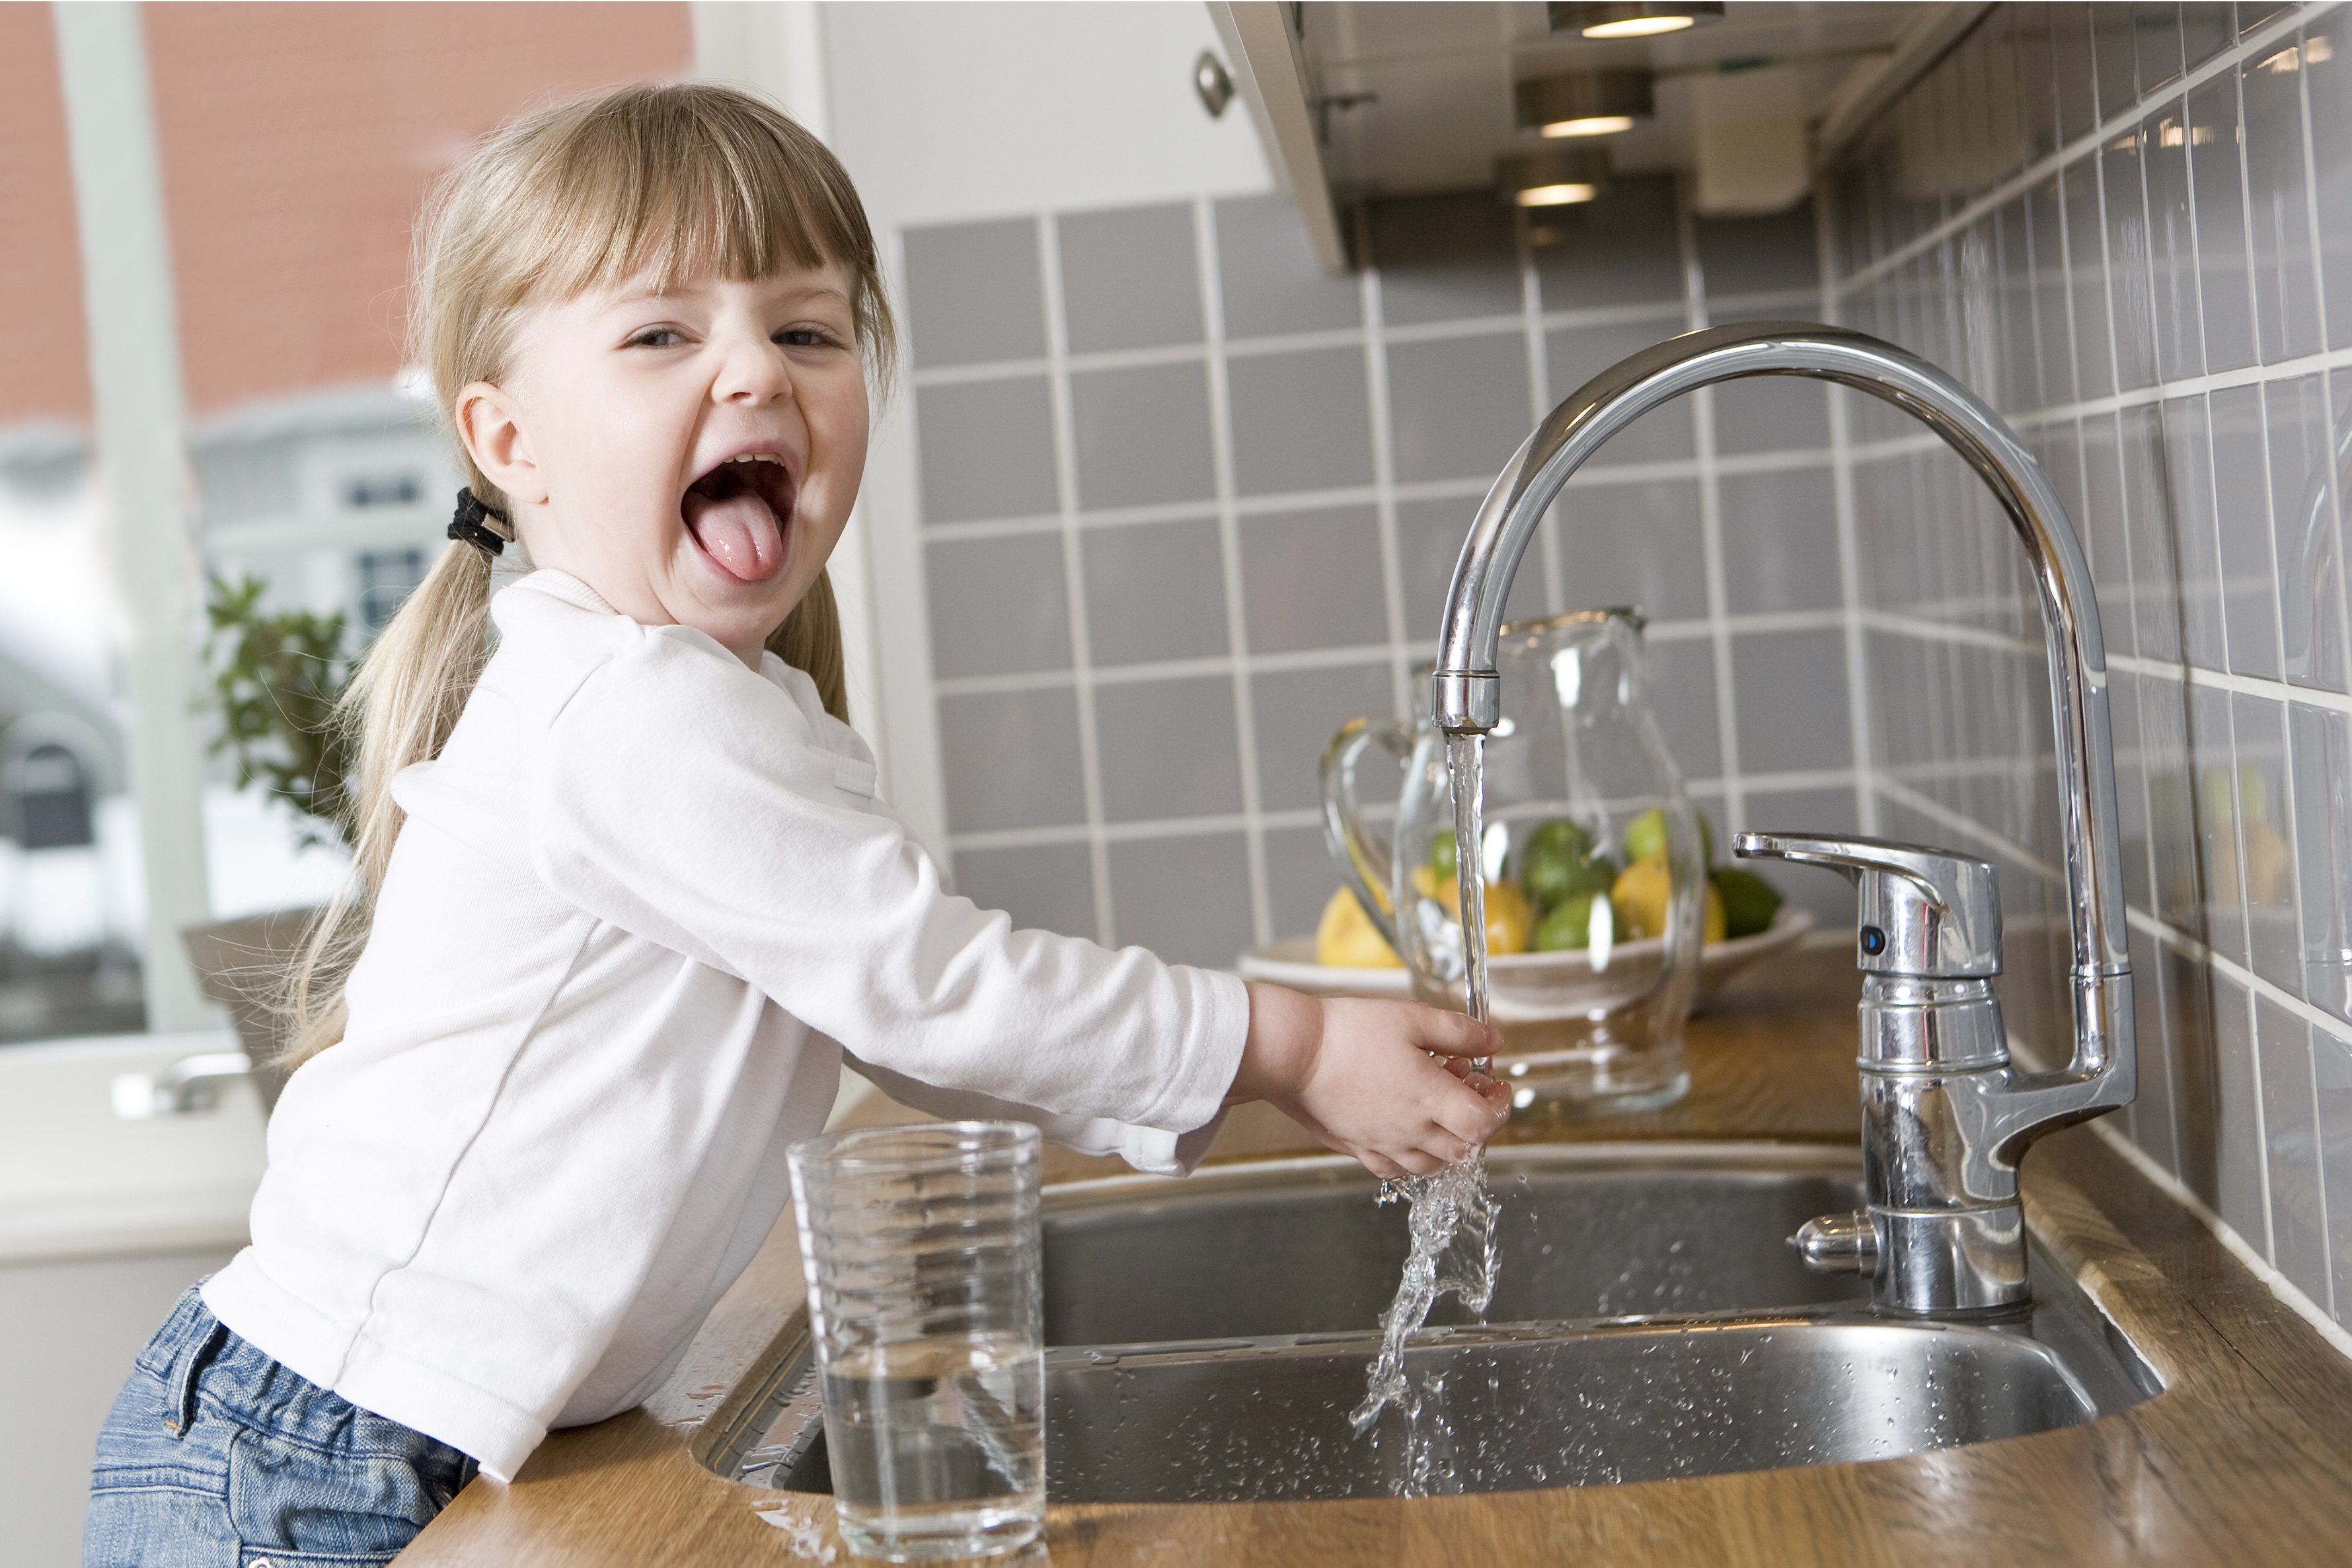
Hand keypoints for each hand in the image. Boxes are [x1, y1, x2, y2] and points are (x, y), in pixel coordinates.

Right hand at [1228, 983, 1510, 1179]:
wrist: (1295, 1052)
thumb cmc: (1348, 1032)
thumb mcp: (1412, 1018)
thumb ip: (1459, 1032)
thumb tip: (1493, 1042)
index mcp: (1429, 1099)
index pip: (1484, 1122)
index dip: (1500, 1106)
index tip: (1497, 1086)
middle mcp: (1411, 1131)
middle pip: (1464, 1148)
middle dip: (1478, 1122)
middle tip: (1471, 1091)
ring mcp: (1384, 1144)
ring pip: (1433, 1165)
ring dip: (1449, 1143)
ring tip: (1439, 1109)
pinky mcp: (1359, 1147)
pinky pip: (1396, 1169)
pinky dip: (1413, 1157)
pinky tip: (1407, 1131)